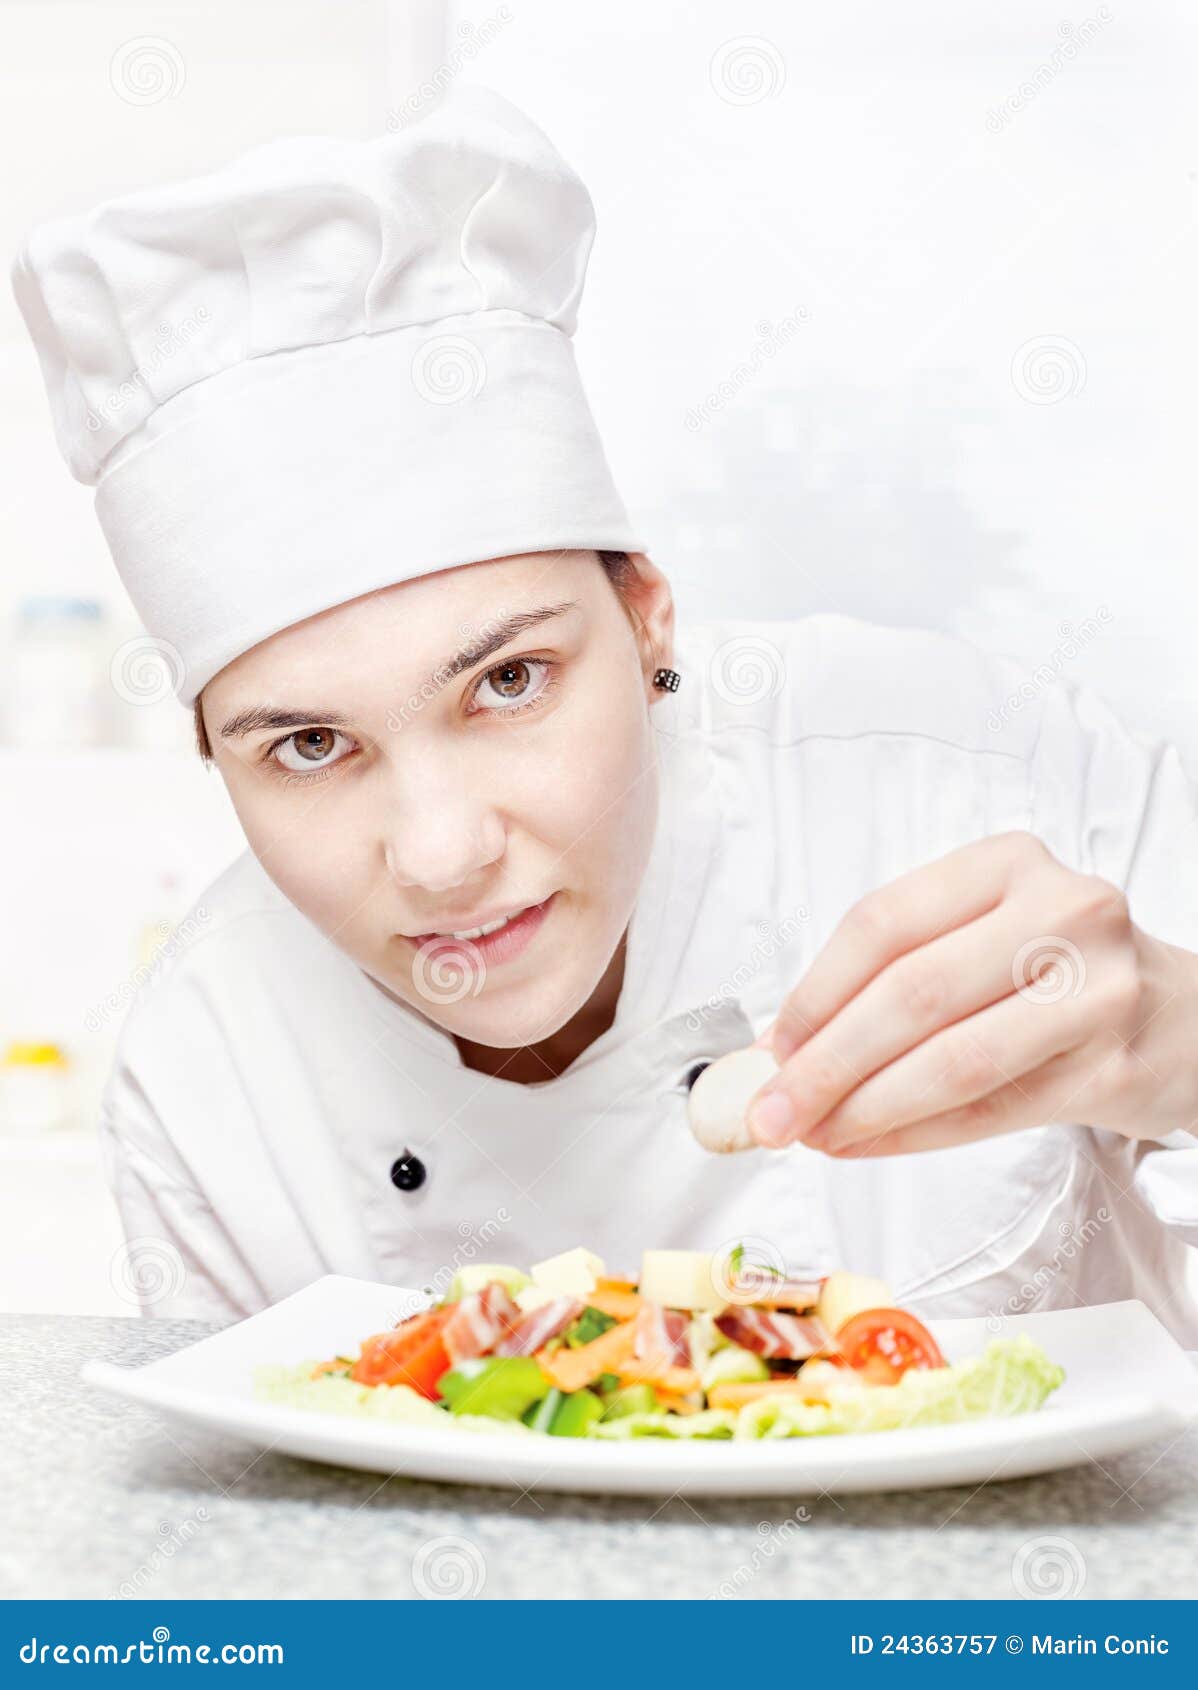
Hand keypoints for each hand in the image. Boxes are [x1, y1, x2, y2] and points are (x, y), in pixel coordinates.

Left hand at [747, 831, 1197, 1156]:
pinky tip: (867, 1143)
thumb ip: (892, 974)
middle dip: (827, 1063)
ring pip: (952, 1061)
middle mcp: (1060, 914)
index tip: (771, 1047)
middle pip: (912, 994)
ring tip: (813, 1134)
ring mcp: (1096, 991)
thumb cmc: (1059, 972)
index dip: (815, 992)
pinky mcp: (1113, 1068)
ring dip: (865, 1108)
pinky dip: (914, 1134)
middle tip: (772, 1112)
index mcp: (1008, 864)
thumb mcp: (983, 934)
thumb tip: (782, 1047)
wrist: (1185, 1020)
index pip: (884, 924)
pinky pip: (990, 1112)